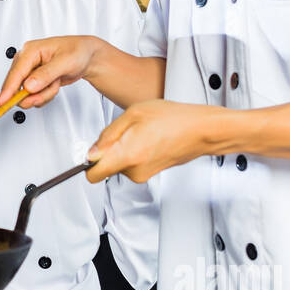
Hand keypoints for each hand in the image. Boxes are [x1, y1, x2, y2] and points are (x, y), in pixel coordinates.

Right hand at [0, 36, 101, 108]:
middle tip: (49, 91)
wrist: (87, 56)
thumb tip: (29, 85)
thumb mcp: (65, 62)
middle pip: (18, 85)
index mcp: (30, 50)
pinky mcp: (34, 80)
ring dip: (43, 94)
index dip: (8, 89)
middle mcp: (27, 60)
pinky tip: (54, 85)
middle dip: (35, 93)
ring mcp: (30, 71)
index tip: (2, 102)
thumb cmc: (78, 52)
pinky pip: (33, 95)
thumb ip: (45, 74)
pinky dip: (45, 95)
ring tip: (56, 83)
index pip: (16, 73)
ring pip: (27, 94)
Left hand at [86, 99, 220, 182]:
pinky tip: (147, 138)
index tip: (91, 151)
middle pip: (106, 166)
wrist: (201, 130)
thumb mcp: (133, 114)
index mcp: (127, 156)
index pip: (92, 175)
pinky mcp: (151, 173)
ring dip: (123, 149)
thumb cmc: (174, 119)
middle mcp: (134, 171)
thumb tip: (92, 151)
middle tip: (125, 131)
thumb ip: (108, 135)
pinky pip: (132, 164)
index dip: (88, 161)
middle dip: (109, 150)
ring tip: (141, 132)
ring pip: (119, 164)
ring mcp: (144, 174)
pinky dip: (134, 152)